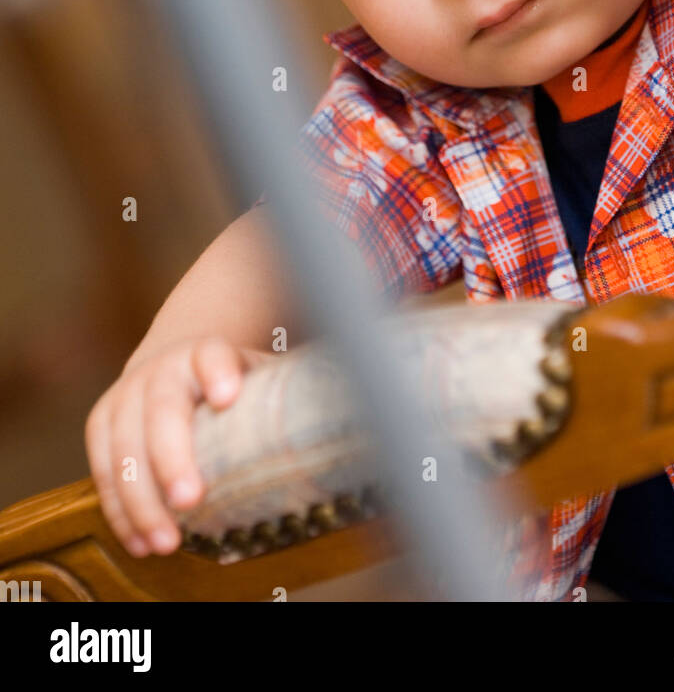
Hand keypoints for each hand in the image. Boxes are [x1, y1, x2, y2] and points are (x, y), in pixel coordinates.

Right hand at [85, 338, 269, 557]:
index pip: (212, 355)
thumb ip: (289, 398)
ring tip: (167, 541)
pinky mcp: (102, 423)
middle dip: (173, 456)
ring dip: (141, 498)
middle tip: (192, 500)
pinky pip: (101, 469)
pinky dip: (118, 510)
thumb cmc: (231, 386)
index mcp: (207, 352)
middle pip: (162, 409)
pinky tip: (139, 541)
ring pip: (123, 445)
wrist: (173, 367)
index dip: (218, 372)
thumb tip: (351, 419)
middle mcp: (162, 368)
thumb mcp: (260, 380)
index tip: (228, 395)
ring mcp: (126, 393)